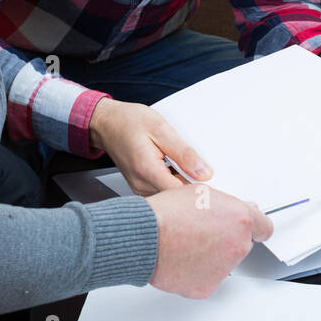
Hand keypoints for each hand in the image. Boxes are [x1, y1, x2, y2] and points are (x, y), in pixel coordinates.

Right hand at [89, 97, 212, 195]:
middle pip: (177, 199)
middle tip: (204, 170)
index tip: (214, 181)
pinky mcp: (141, 188)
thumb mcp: (161, 129)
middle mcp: (141, 185)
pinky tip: (176, 169)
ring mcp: (140, 189)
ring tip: (187, 166)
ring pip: (171, 197)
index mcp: (147, 170)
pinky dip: (174, 183)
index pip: (181, 195)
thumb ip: (183, 153)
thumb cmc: (129, 122)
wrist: (106, 123)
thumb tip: (204, 172)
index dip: (201, 190)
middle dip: (194, 187)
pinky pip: (164, 192)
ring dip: (184, 185)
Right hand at [147, 184, 272, 297]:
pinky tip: (182, 258)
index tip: (248, 229)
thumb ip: (226, 204)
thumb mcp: (202, 193)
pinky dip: (197, 272)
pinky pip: (207, 278)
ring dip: (211, 256)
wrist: (145, 237)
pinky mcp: (208, 286)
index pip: (264, 228)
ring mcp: (224, 269)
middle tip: (203, 232)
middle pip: (242, 245)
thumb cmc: (167, 213)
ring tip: (187, 243)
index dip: (253, 227)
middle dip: (227, 239)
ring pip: (224, 263)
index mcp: (241, 219)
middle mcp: (238, 245)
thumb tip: (234, 211)